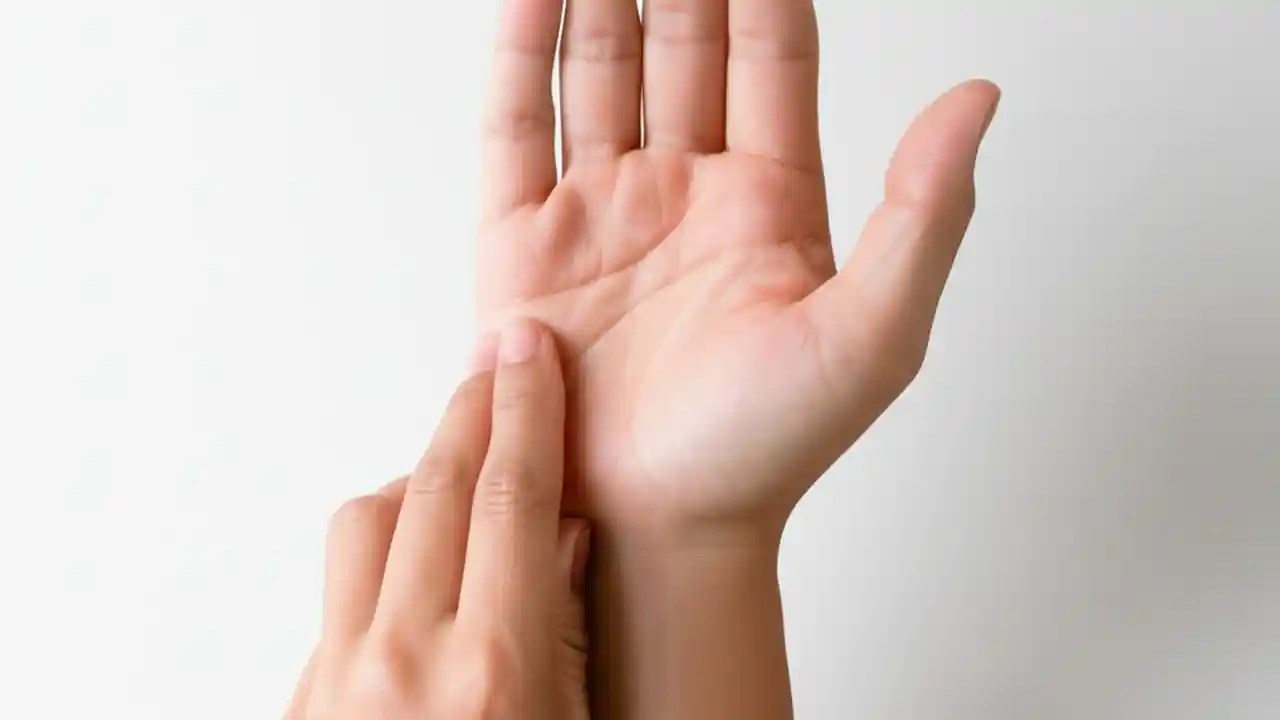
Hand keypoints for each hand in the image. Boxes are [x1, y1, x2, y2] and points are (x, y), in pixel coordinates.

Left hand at [287, 321, 589, 719]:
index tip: (531, 353)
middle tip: (499, 361)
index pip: (514, 498)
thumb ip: (566, 638)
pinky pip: (337, 588)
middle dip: (474, 408)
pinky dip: (384, 554)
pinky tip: (422, 567)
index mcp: (493, 671)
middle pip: (436, 486)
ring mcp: (338, 677)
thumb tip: (561, 536)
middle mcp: (405, 661)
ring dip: (416, 478)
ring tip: (461, 474)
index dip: (527, 410)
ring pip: (365, 519)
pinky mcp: (301, 696)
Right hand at [477, 0, 998, 531]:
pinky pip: (519, 127)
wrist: (657, 527)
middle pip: (680, 44)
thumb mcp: (874, 334)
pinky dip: (521, 55)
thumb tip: (980, 94)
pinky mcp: (526, 244)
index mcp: (770, 201)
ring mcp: (602, 211)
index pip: (769, 56)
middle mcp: (685, 193)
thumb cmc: (763, 451)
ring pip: (599, 69)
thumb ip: (925, 213)